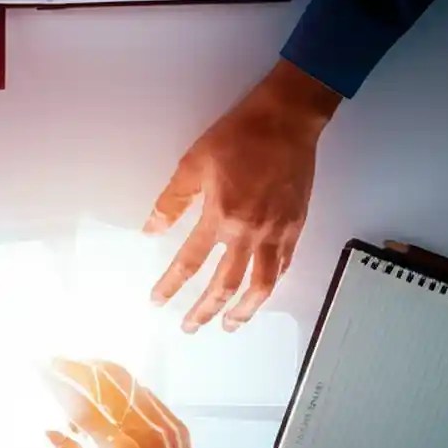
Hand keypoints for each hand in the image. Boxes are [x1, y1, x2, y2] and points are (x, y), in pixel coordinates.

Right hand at [44, 359, 291, 447]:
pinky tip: (110, 388)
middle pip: (107, 382)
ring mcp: (165, 424)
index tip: (42, 368)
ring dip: (102, 370)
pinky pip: (147, 395)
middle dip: (79, 366)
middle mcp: (145, 429)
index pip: (82, 405)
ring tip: (80, 366)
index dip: (59, 383)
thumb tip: (51, 430)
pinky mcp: (177, 426)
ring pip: (130, 382)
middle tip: (57, 359)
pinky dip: (125, 386)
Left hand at [145, 60, 340, 332]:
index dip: (171, 285)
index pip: (189, 263)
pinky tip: (260, 292)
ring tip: (229, 325)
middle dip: (204, 311)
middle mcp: (250, 233)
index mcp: (221, 216)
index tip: (157, 302)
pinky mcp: (296, 226)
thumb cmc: (237, 137)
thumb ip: (172, 201)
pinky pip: (284, 266)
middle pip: (224, 285)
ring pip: (261, 285)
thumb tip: (150, 231)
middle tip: (189, 328)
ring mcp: (277, 233)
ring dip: (243, 311)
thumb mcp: (193, 163)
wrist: (287, 120)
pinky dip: (271, 284)